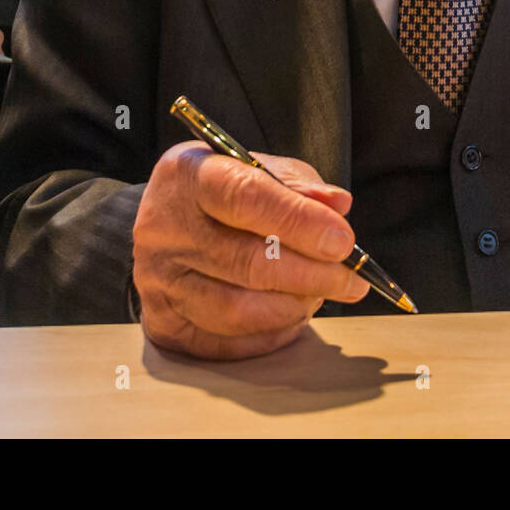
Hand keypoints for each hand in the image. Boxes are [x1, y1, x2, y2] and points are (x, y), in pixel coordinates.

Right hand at [133, 140, 368, 359]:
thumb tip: (337, 207)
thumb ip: (298, 184)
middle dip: (311, 274)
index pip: (246, 198)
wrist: (165, 218)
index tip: (342, 241)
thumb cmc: (222, 190)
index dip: (299, 222)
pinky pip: (225, 342)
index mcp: (188, 175)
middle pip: (245, 262)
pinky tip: (290, 314)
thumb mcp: (257, 167)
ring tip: (320, 294)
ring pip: (236, 310)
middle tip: (351, 280)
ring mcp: (158, 280)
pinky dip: (269, 333)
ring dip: (292, 307)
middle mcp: (164, 228)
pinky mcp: (162, 321)